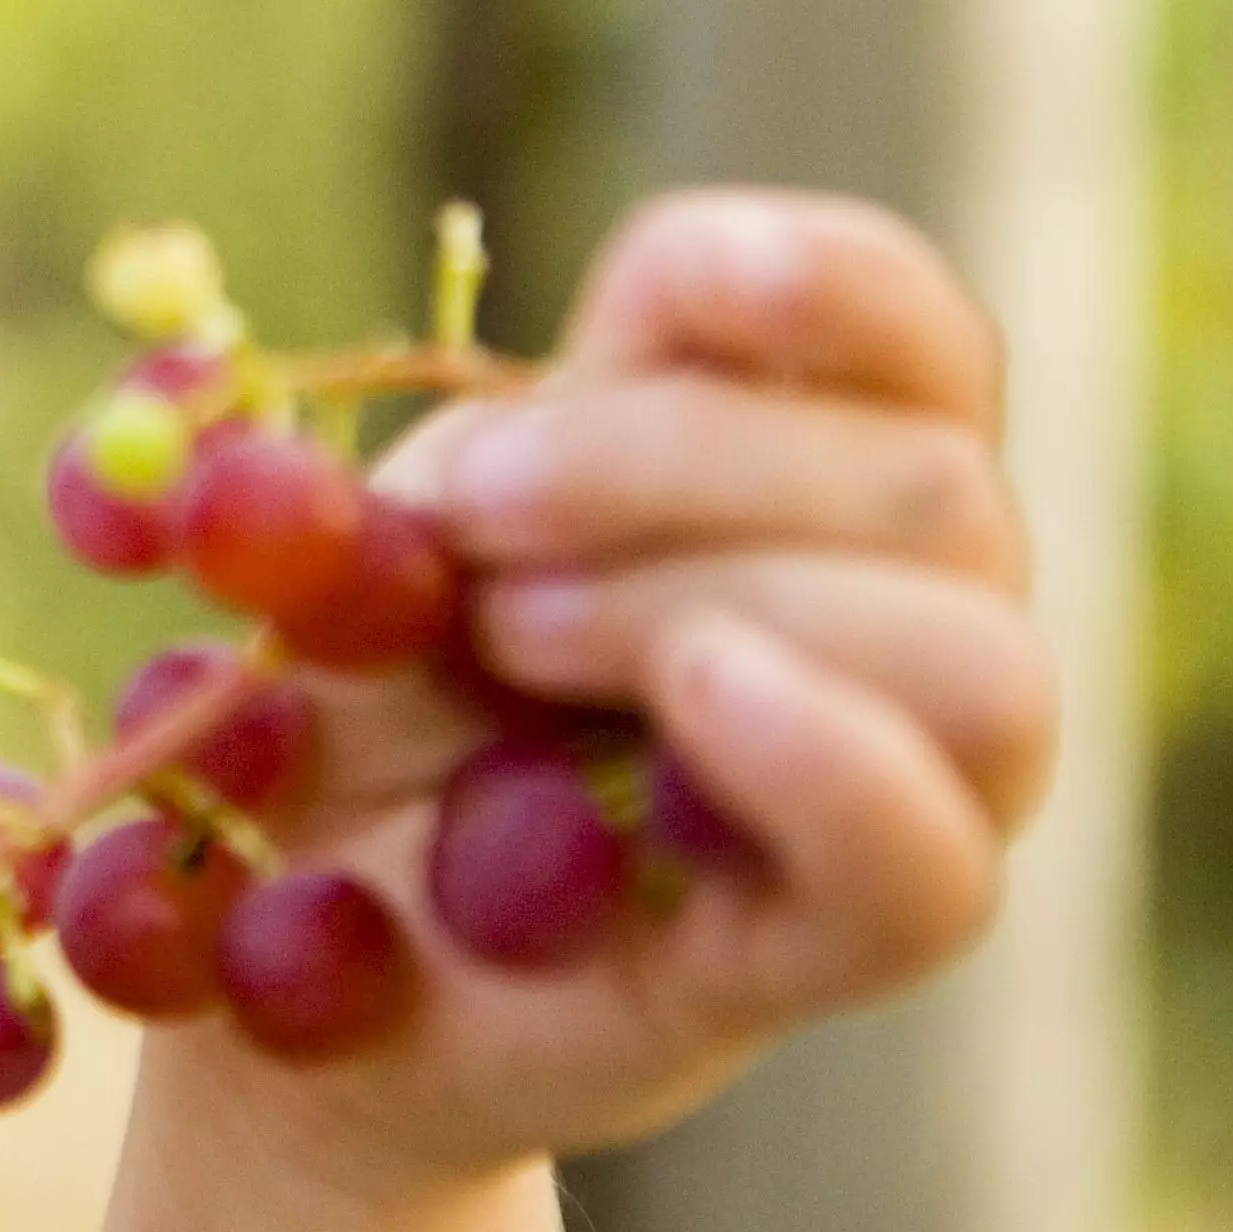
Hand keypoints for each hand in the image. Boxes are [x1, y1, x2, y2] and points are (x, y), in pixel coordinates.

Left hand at [186, 187, 1053, 1182]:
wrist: (259, 916)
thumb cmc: (352, 684)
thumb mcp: (414, 514)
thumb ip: (528, 429)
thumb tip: (603, 356)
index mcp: (797, 465)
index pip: (918, 338)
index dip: (832, 284)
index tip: (691, 284)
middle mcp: (898, 612)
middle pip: (931, 483)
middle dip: (666, 464)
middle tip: (467, 524)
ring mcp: (885, 785)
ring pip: (974, 657)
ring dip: (712, 605)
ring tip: (512, 639)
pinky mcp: (823, 947)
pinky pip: (932, 869)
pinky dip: (827, 764)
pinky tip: (697, 697)